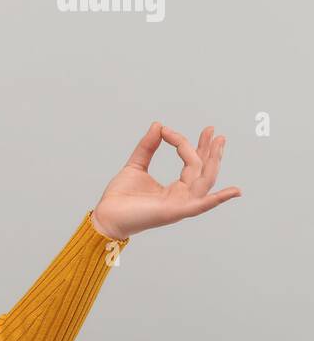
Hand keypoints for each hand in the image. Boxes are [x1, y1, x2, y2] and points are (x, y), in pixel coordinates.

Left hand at [90, 121, 241, 240]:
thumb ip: (147, 147)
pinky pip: (200, 206)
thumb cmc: (120, 197)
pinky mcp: (174, 212)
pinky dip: (217, 199)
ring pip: (204, 181)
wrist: (106, 215)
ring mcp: (180, 204)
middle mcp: (182, 196)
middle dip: (210, 150)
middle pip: (203, 171)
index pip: (191, 162)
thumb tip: (158, 125)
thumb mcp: (136, 165)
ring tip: (218, 142)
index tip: (166, 130)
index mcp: (176, 188)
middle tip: (212, 131)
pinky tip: (234, 191)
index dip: (183, 143)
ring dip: (213, 161)